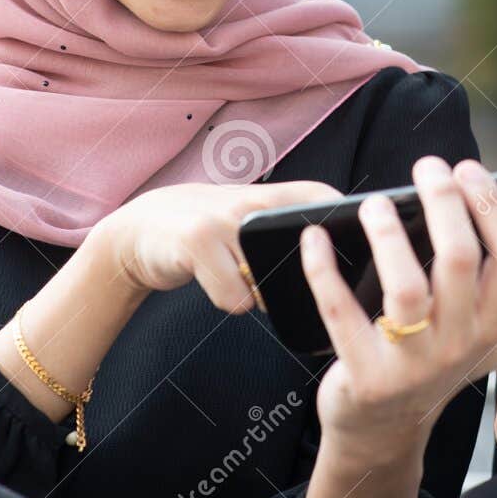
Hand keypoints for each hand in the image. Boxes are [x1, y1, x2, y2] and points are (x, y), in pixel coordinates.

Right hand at [98, 180, 340, 312]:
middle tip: (270, 279)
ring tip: (234, 274)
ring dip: (257, 293)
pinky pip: (237, 298)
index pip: (323, 197)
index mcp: (267, 195)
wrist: (138, 231)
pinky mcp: (197, 240)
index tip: (358, 251)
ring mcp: (223, 219)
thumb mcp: (244, 216)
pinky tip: (214, 283)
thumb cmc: (204, 230)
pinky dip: (230, 302)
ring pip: (266, 283)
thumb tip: (331, 265)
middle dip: (301, 277)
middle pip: (302, 251)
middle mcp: (249, 202)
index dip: (347, 222)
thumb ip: (281, 228)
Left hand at [302, 157, 496, 466]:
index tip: (470, 170)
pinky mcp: (365, 374)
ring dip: (389, 234)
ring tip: (376, 204)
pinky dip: (325, 270)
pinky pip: (341, 312)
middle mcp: (460, 343)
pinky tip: (316, 238)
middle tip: (426, 169)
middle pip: (460, 260)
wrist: (382, 430)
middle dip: (445, 203)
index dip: (495, 207)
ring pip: (406, 285)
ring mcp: (413, 362)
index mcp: (495, 326)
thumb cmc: (440, 370)